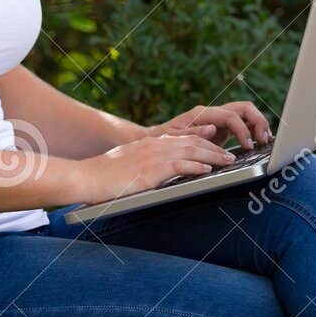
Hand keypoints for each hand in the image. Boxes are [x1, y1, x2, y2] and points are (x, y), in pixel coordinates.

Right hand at [75, 129, 236, 203]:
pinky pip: (180, 165)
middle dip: (214, 148)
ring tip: (228, 161)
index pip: (183, 139)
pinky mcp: (151, 170)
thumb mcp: (127, 164)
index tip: (216, 147)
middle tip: (230, 154)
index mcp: (149, 144)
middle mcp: (154, 146)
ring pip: (191, 151)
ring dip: (213, 156)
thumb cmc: (102, 176)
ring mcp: (153, 156)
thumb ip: (144, 165)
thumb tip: (155, 172)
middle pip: (192, 142)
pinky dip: (196, 167)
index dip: (203, 142)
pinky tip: (208, 170)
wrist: (86, 177)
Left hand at [145, 101, 271, 150]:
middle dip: (258, 122)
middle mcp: (213, 113)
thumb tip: (212, 128)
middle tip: (264, 140)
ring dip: (258, 125)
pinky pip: (242, 125)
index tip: (248, 146)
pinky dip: (253, 131)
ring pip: (246, 114)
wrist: (156, 138)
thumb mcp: (173, 138)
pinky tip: (258, 143)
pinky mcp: (221, 129)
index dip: (243, 130)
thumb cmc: (163, 138)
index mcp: (202, 113)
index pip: (230, 116)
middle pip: (244, 108)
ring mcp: (218, 120)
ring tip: (265, 142)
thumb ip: (193, 133)